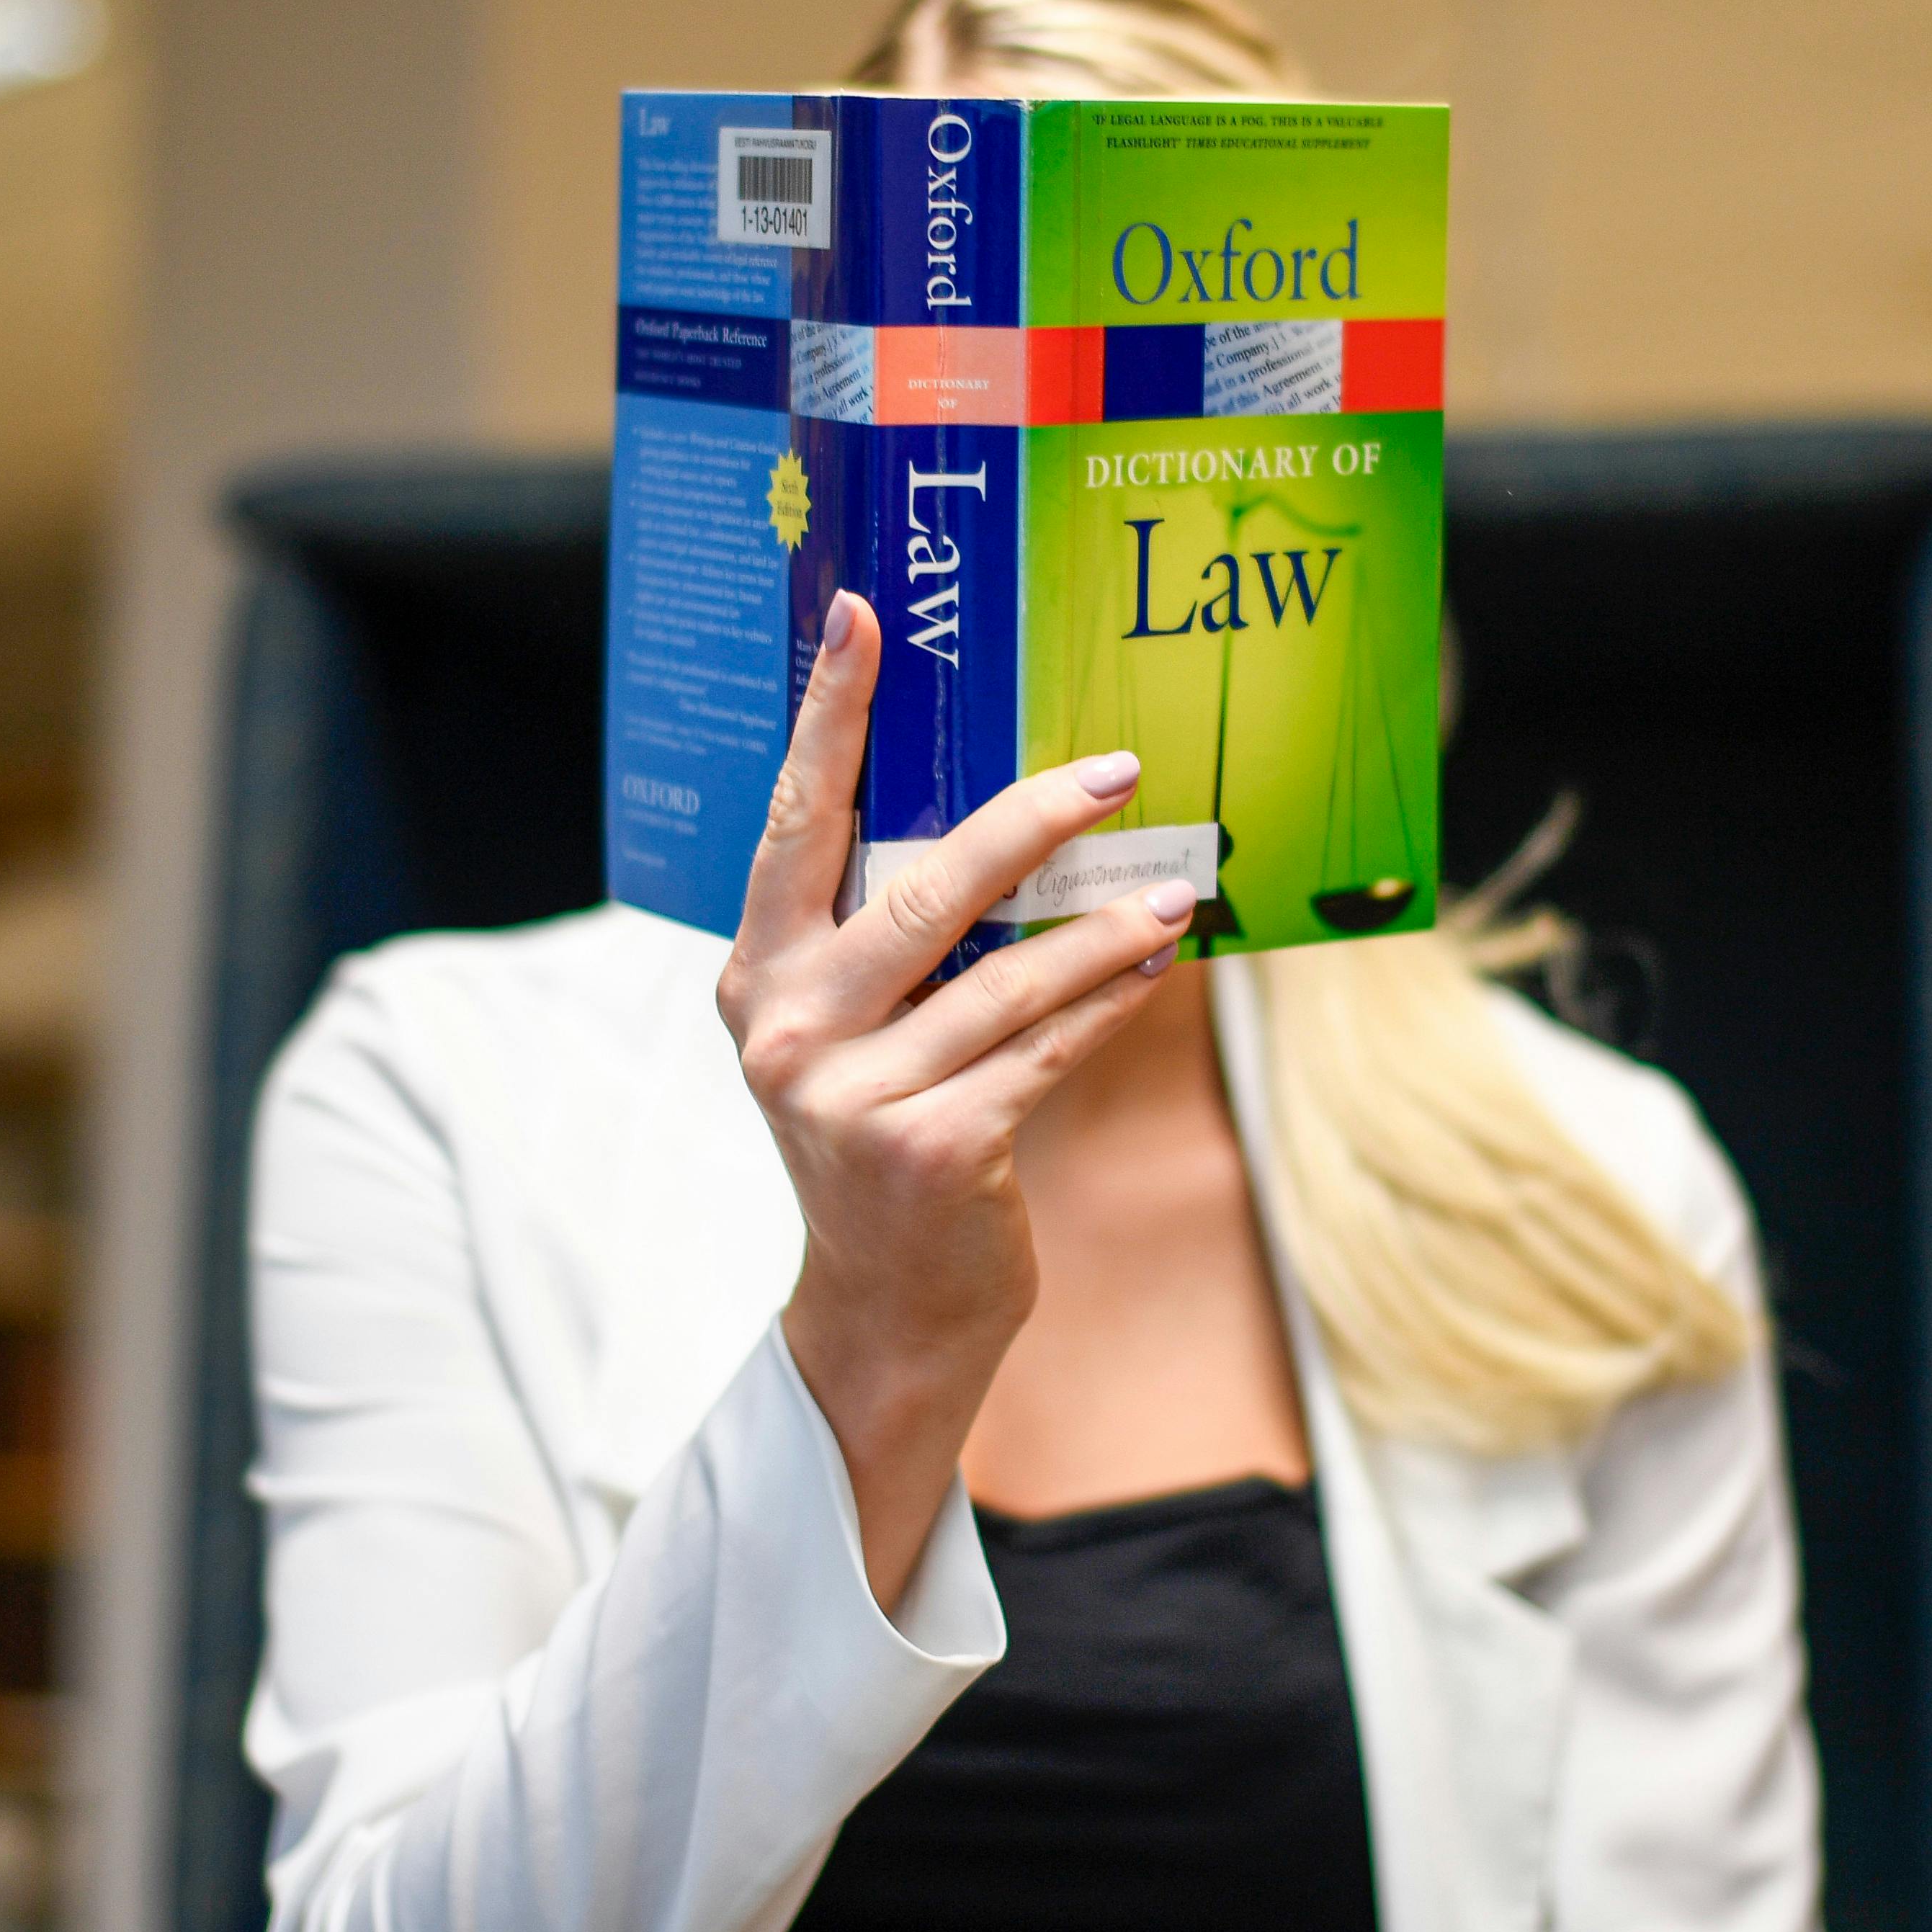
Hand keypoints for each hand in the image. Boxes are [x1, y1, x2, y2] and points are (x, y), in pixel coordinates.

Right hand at [715, 588, 1197, 1610]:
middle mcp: (789, 1029)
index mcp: (757, 978)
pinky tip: (1157, 961)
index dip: (829, 717)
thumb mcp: (856, 1033)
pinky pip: (1048, 1049)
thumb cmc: (883, 1138)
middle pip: (921, 887)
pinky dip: (1109, 1000)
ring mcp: (854, 1097)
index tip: (863, 617)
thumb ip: (889, 938)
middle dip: (1028, 820)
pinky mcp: (934, 1152)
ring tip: (1174, 886)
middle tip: (1115, 770)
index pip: (794, 822)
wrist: (882, 1314)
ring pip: (1007, 975)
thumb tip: (1007, 812)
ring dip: (1103, 923)